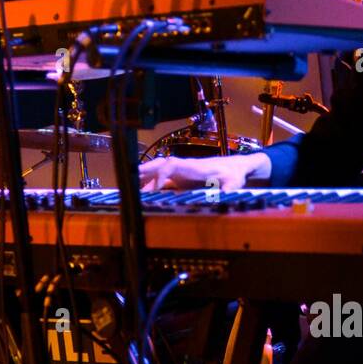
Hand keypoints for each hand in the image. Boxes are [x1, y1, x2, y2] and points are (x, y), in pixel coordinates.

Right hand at [139, 150, 271, 192]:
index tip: (155, 188)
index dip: (160, 175)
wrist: (235, 167)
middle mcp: (183, 167)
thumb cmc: (233, 174)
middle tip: (127, 182)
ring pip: (156, 171)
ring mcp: (180, 172)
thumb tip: (224, 199)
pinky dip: (150, 186)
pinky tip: (142, 196)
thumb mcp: (234, 183)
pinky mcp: (179, 178)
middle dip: (143, 172)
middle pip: (158, 164)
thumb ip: (229, 190)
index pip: (171, 165)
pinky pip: (161, 180)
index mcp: (193, 166)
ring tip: (129, 192)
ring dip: (143, 180)